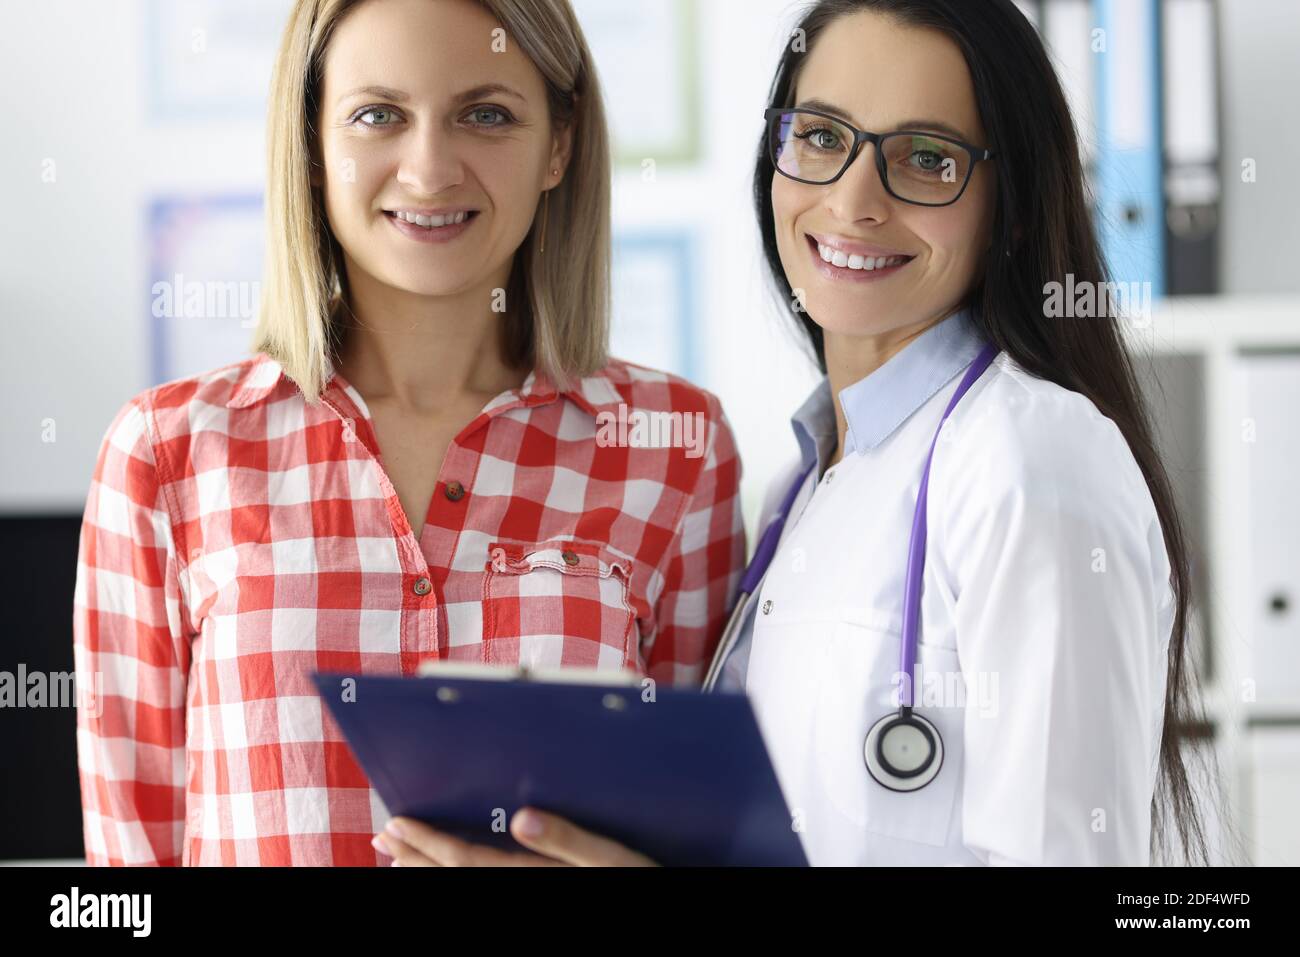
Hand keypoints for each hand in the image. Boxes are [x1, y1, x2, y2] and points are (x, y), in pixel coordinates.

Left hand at [372, 807, 657, 866]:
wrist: (673, 892)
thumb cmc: (647, 881)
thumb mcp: (615, 859)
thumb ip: (570, 839)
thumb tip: (522, 815)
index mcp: (538, 875)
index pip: (468, 861)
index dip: (429, 843)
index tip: (396, 824)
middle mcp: (527, 889)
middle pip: (456, 878)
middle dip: (417, 857)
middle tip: (382, 839)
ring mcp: (532, 896)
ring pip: (464, 890)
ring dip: (429, 872)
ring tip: (399, 859)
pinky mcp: (543, 894)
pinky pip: (487, 889)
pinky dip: (457, 880)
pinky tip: (451, 871)